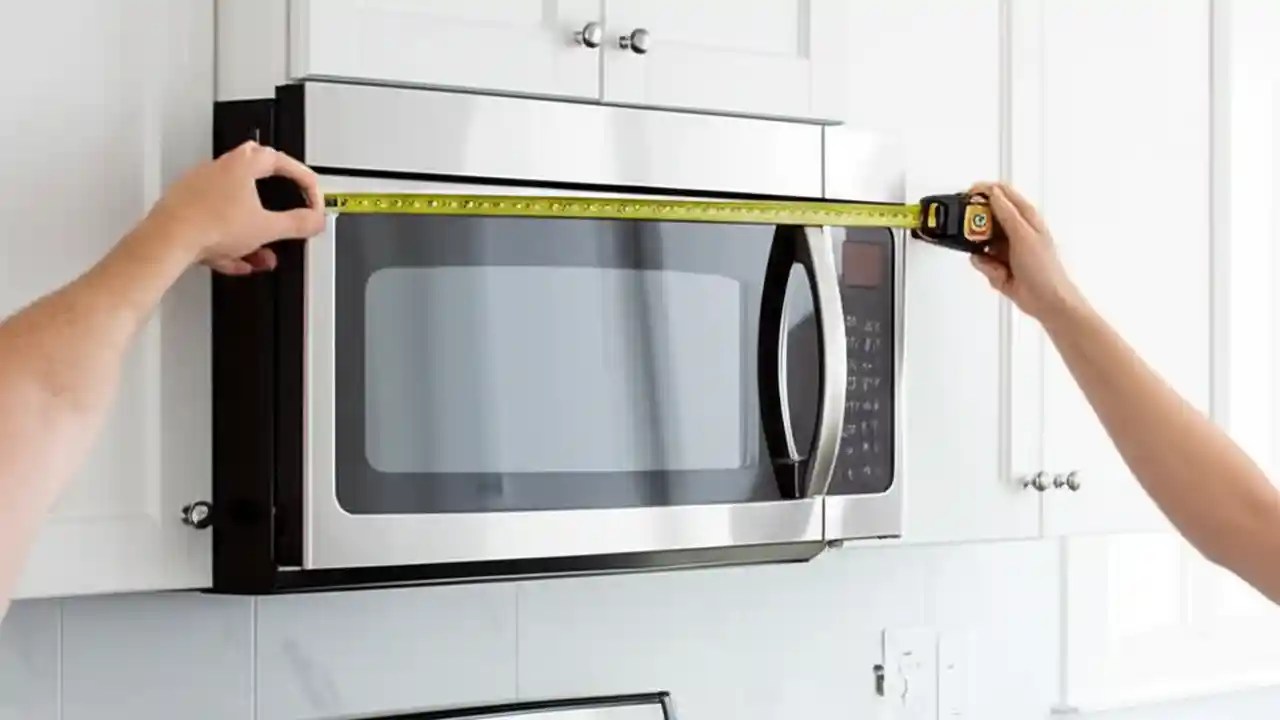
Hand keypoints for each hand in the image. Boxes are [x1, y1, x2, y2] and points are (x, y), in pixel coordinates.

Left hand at [139, 140, 325, 274]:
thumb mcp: (267, 228)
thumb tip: (314, 221)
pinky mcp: (186, 207)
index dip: (306, 184)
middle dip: (276, 203)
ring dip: (253, 231)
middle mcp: (219, 169)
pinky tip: (236, 259)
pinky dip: (230, 239)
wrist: (168, 241)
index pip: (285, 163)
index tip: (312, 203)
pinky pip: (217, 222)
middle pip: (258, 177)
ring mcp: (200, 187)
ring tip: (261, 253)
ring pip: (236, 207)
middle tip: (287, 213)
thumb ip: (298, 224)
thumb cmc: (207, 224)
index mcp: (243, 164)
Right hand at [968, 181, 1084, 322]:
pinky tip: (1000, 274)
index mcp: (1025, 217)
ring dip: (984, 254)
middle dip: (978, 229)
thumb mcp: (1024, 235)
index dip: (983, 191)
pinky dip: (987, 268)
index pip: (1001, 193)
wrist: (1045, 300)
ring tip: (996, 264)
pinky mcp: (998, 264)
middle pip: (986, 218)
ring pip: (980, 242)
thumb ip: (1007, 212)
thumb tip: (993, 193)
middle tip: (979, 238)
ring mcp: (1005, 248)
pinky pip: (981, 261)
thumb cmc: (1044, 269)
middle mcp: (1014, 230)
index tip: (968, 195)